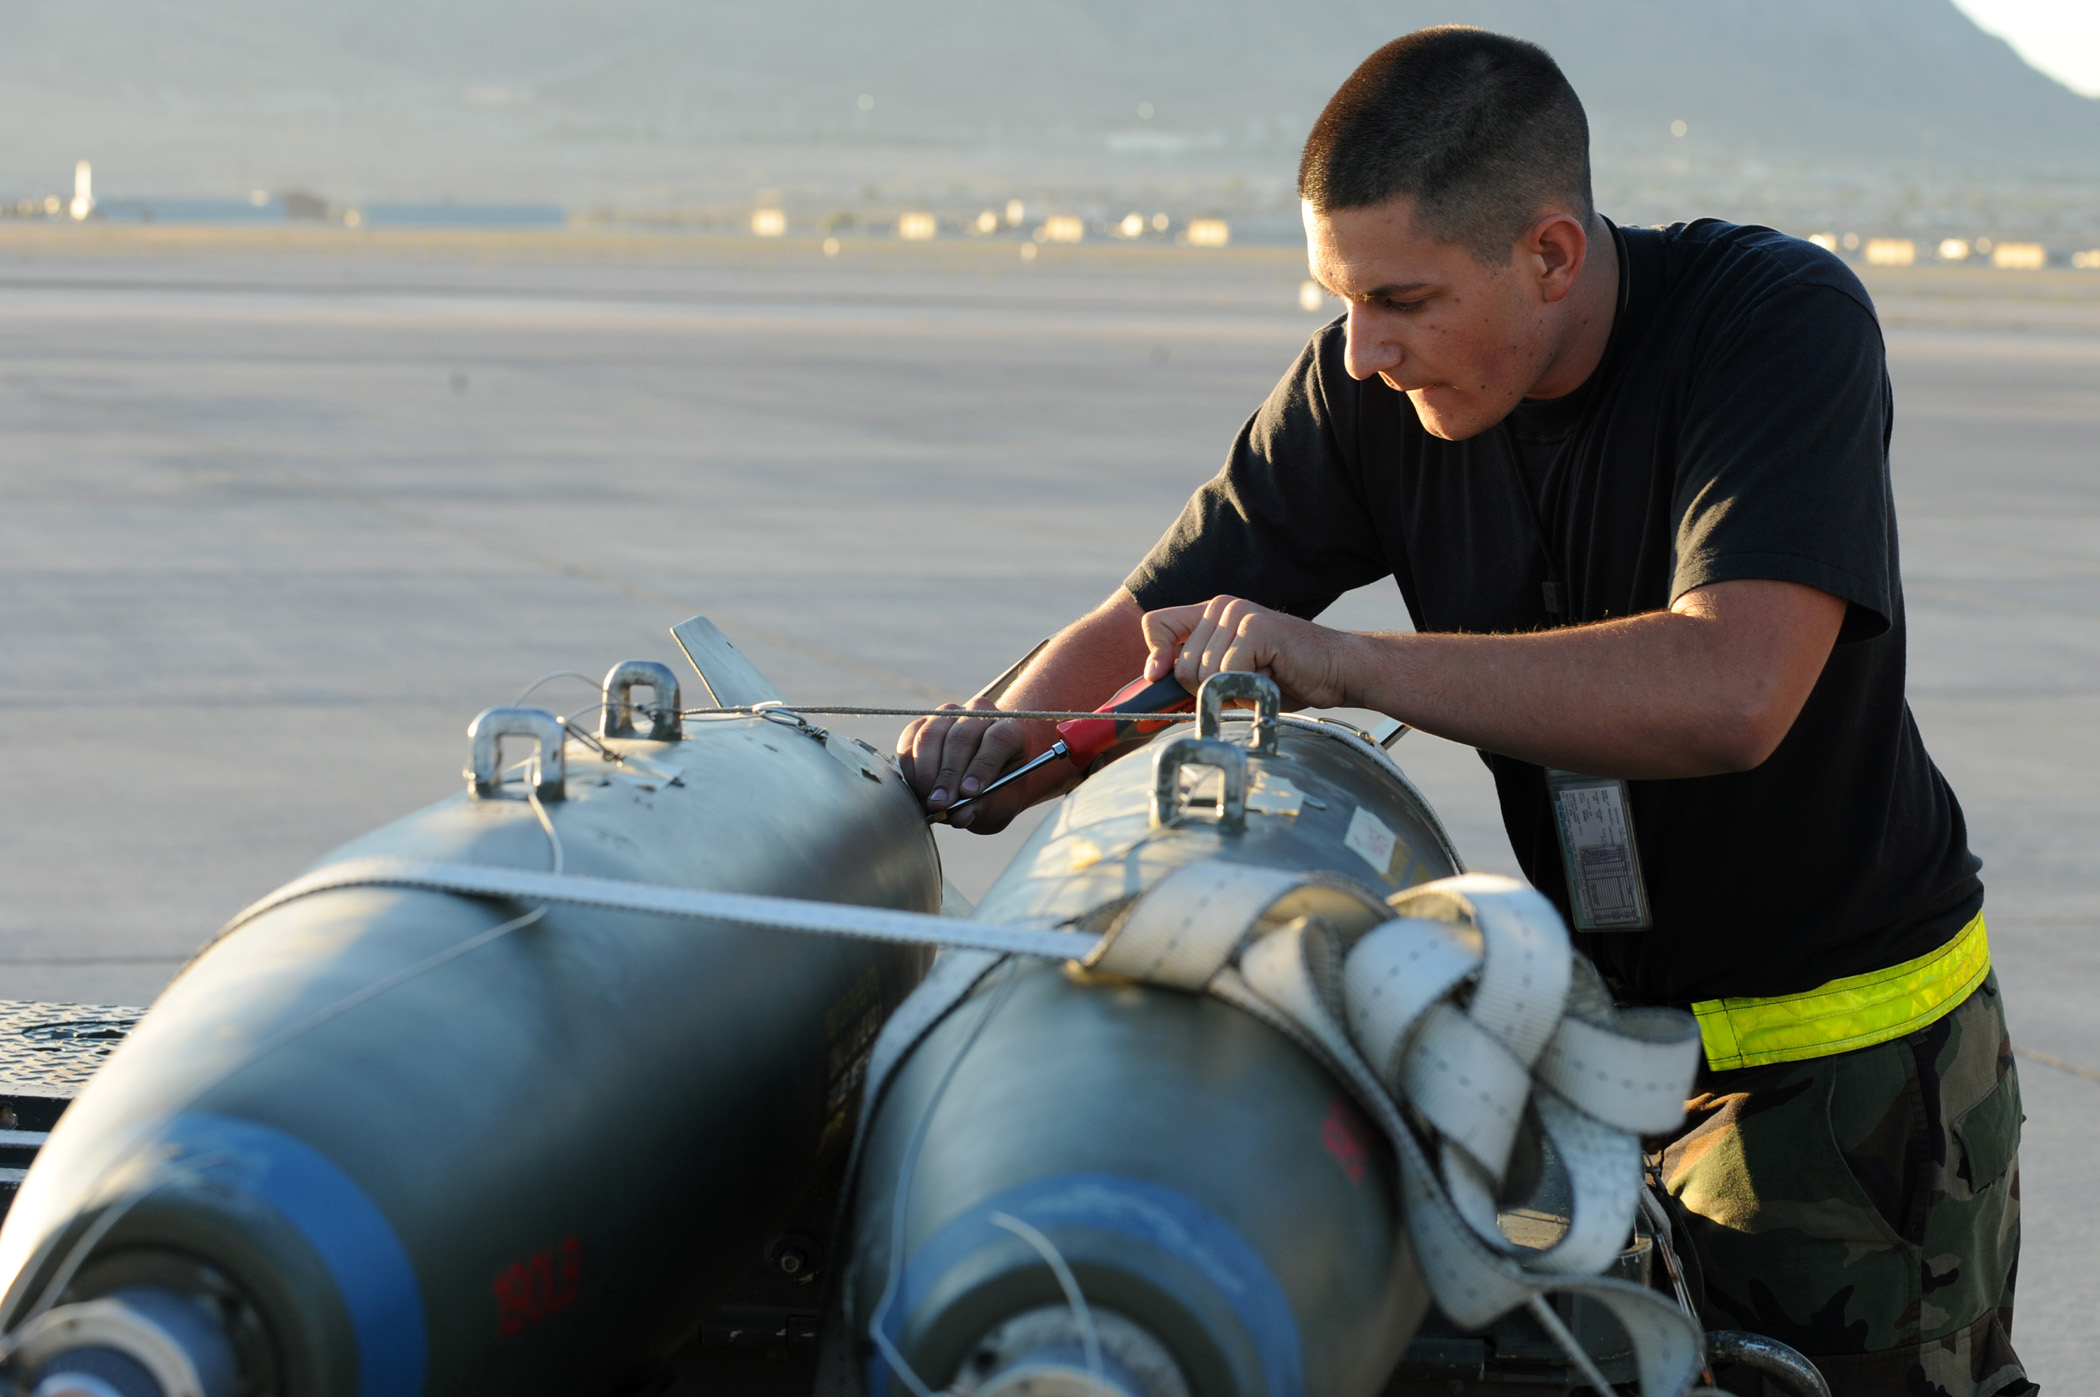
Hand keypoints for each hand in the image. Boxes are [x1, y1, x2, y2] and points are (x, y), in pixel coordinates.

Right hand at [895, 701, 1032, 831]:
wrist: (982, 778)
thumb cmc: (997, 791)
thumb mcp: (1000, 805)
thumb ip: (985, 808)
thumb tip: (960, 816)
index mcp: (1012, 730)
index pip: (998, 739)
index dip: (982, 766)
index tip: (969, 793)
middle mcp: (980, 714)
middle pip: (962, 737)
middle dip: (949, 774)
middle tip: (941, 804)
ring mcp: (949, 715)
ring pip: (931, 735)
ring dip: (926, 772)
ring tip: (928, 801)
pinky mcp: (923, 723)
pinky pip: (909, 740)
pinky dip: (910, 768)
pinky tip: (918, 789)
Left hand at [1140, 595, 1354, 709]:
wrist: (1338, 671)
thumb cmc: (1286, 678)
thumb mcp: (1231, 677)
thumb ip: (1195, 676)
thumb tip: (1151, 682)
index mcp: (1211, 613)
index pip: (1156, 624)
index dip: (1156, 658)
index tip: (1163, 679)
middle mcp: (1221, 606)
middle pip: (1179, 666)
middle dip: (1206, 690)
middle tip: (1244, 684)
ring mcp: (1238, 613)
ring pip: (1202, 674)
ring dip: (1233, 691)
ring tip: (1262, 679)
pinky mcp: (1255, 628)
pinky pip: (1228, 675)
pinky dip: (1249, 689)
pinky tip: (1272, 677)